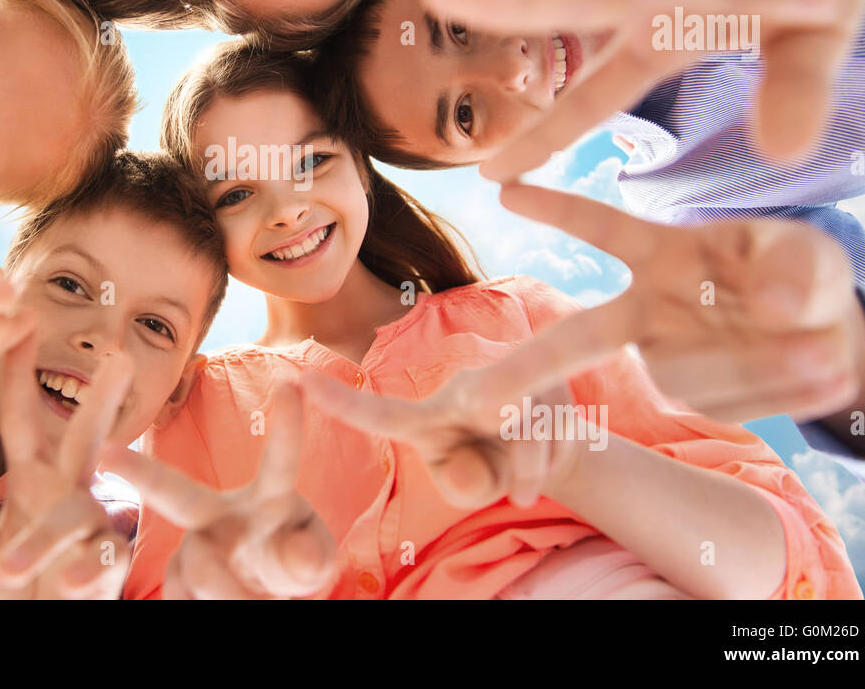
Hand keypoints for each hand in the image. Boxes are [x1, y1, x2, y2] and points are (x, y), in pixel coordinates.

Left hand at [0, 331, 134, 599]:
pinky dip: (77, 571)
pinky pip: (97, 561)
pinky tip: (63, 583)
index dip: (15, 371)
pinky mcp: (107, 569)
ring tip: (10, 570)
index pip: (21, 417)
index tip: (13, 321)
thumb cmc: (14, 594)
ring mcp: (92, 528)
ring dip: (41, 540)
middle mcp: (67, 494)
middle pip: (87, 437)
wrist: (42, 639)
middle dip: (102, 398)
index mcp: (33, 480)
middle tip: (118, 357)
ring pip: (75, 514)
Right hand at [105, 383, 336, 599]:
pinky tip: (218, 601)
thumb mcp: (311, 558)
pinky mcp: (175, 580)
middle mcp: (218, 514)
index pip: (279, 462)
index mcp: (266, 498)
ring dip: (229, 594)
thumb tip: (296, 558)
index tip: (290, 383)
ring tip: (251, 601)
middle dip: (139, 472)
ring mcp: (192, 548)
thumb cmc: (289, 556)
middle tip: (105, 453)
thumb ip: (311, 555)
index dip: (287, 426)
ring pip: (198, 571)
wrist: (251, 590)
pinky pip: (184, 599)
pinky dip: (205, 606)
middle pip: (176, 493)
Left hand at [302, 343, 580, 510]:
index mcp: (425, 419)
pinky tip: (551, 450)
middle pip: (487, 432)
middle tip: (521, 494)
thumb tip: (474, 468)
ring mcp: (506, 373)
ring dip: (539, 470)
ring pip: (533, 432)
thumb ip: (463, 485)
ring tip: (529, 480)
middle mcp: (461, 386)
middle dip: (517, 469)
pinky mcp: (548, 371)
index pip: (381, 416)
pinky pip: (563, 426)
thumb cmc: (487, 467)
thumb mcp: (470, 486)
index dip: (343, 404)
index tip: (302, 382)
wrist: (542, 450)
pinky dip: (560, 455)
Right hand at [494, 183, 861, 422]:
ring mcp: (665, 358)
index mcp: (663, 253)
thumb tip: (767, 302)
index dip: (557, 208)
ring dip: (758, 374)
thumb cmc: (801, 276)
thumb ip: (797, 267)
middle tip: (476, 401)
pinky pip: (728, 408)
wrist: (825, 335)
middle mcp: (646, 309)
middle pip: (577, 341)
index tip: (502, 188)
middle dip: (524, 373)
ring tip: (824, 353)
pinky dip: (782, 396)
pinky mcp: (695, 398)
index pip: (603, 228)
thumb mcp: (813, 254)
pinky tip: (820, 373)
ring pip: (687, 380)